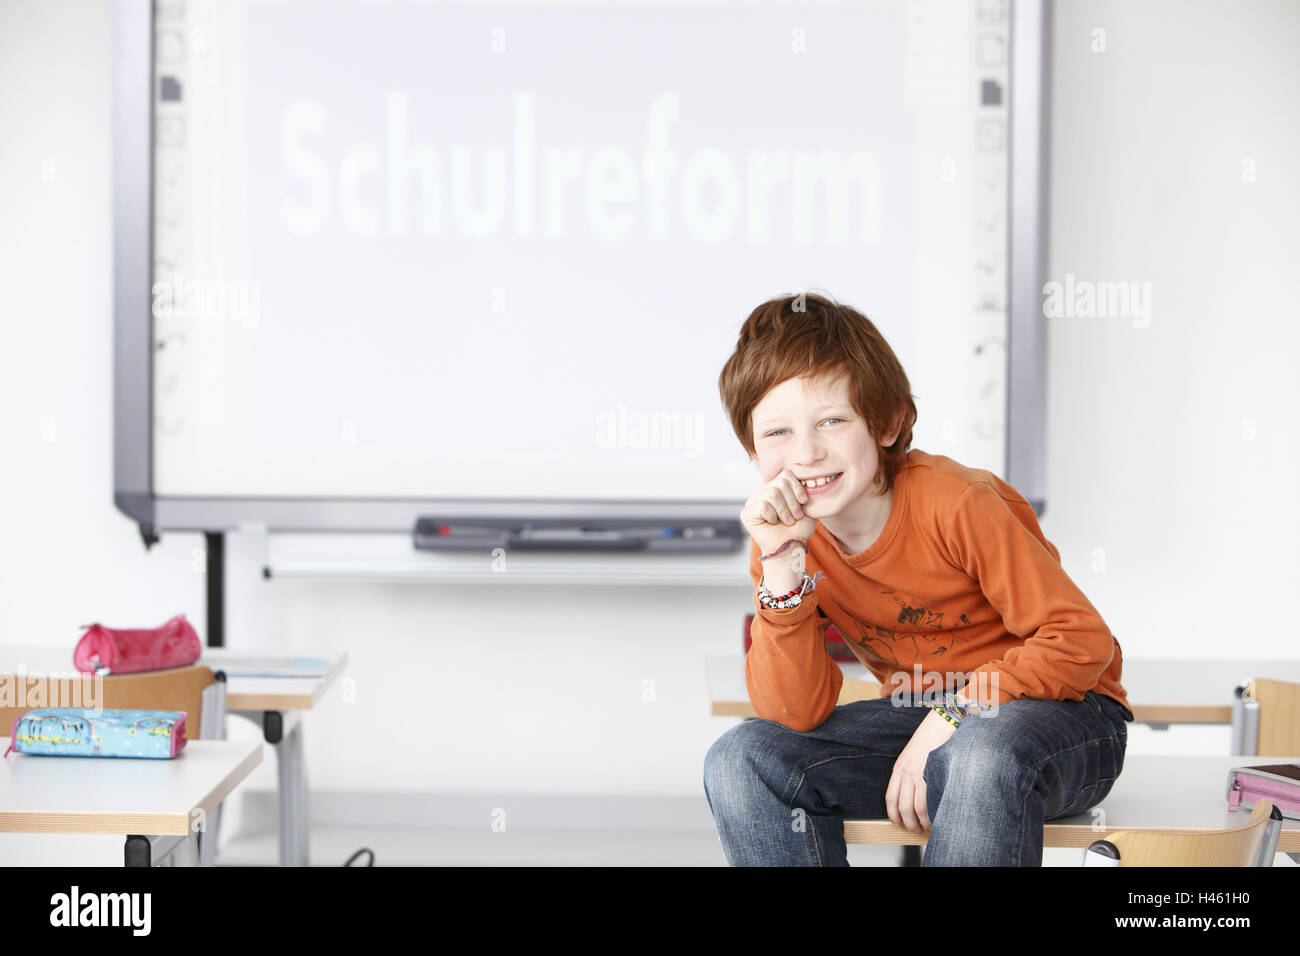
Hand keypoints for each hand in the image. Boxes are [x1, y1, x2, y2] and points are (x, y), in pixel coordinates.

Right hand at [740, 467, 818, 554]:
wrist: (791, 547)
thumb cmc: (798, 528)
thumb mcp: (806, 506)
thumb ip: (802, 489)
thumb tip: (803, 476)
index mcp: (774, 487)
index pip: (785, 474)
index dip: (797, 488)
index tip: (804, 503)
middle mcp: (761, 492)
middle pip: (780, 483)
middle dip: (792, 502)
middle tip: (794, 516)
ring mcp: (752, 502)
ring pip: (772, 493)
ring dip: (784, 511)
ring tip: (786, 521)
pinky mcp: (746, 513)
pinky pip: (763, 505)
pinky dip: (773, 516)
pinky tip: (773, 523)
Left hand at [885, 708, 957, 835]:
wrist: (942, 723)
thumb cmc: (933, 739)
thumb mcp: (916, 756)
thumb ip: (913, 773)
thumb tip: (918, 793)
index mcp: (899, 768)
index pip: (890, 797)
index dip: (893, 814)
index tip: (897, 824)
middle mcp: (905, 772)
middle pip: (900, 806)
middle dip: (906, 823)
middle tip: (913, 831)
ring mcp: (916, 775)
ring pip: (912, 808)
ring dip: (917, 823)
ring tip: (924, 830)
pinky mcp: (928, 776)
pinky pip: (925, 804)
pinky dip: (928, 817)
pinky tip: (933, 820)